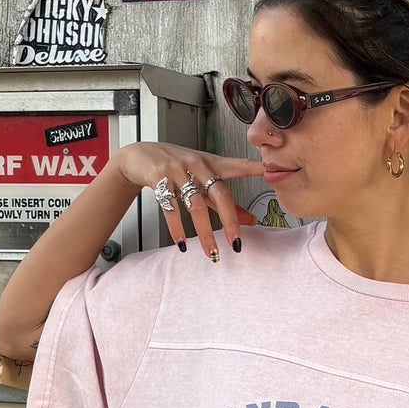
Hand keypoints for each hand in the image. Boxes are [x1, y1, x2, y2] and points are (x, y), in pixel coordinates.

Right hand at [115, 142, 266, 259]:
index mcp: (212, 165)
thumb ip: (226, 201)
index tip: (269, 171)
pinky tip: (182, 243)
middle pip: (220, 194)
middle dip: (229, 221)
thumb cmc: (176, 166)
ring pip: (195, 205)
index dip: (254, 167)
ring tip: (211, 252)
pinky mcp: (159, 178)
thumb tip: (250, 220)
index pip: (237, 165)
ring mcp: (178, 170)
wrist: (139, 156)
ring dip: (204, 233)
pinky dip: (177, 228)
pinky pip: (170, 208)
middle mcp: (197, 165)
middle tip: (236, 243)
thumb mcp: (203, 179)